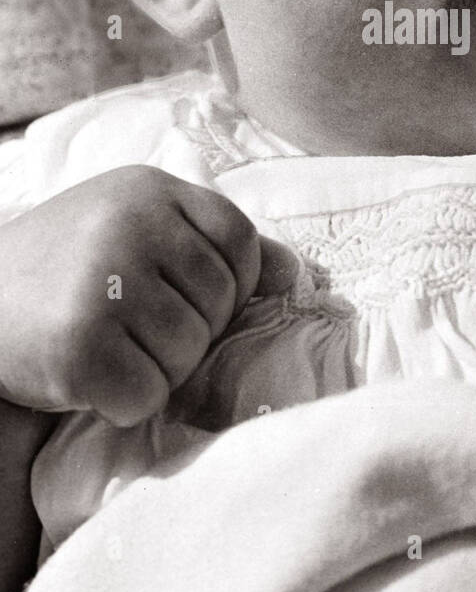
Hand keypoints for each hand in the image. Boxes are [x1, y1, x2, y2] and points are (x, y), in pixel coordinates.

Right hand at [0, 166, 297, 426]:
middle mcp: (129, 226)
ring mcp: (103, 283)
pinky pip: (147, 394)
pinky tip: (89, 377)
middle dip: (188, 332)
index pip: (239, 241)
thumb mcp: (134, 230)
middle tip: (131, 329)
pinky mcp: (80, 345)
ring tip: (109, 349)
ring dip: (156, 370)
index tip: (182, 298)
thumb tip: (295, 272)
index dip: (227, 285)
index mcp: (148, 189)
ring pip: (189, 353)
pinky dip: (123, 402)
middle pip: (219, 303)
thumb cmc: (64, 272)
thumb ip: (211, 243)